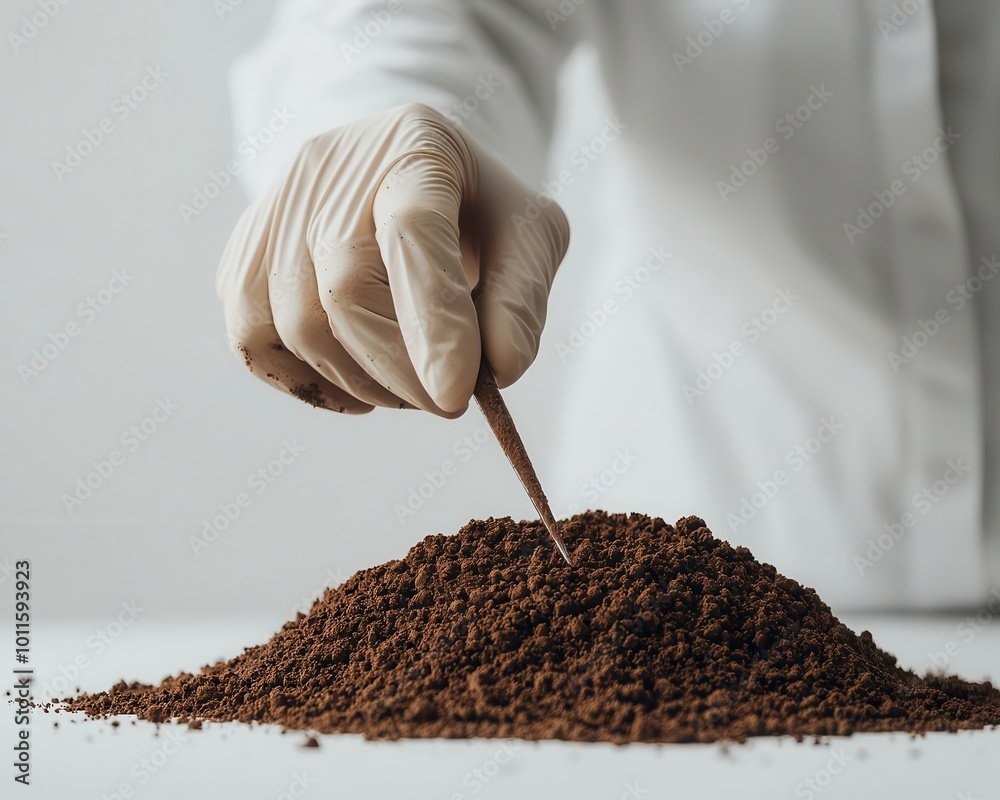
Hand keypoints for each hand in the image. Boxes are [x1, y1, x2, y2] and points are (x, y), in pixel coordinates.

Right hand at [216, 103, 568, 416]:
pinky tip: (353, 387)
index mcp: (416, 147)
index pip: (413, 233)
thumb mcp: (529, 234)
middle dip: (400, 370)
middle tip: (446, 402)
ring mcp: (277, 205)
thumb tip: (502, 367)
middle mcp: (332, 166)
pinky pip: (251, 336)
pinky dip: (304, 381)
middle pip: (343, 289)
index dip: (432, 321)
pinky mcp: (246, 249)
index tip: (455, 395)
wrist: (402, 175)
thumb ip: (521, 297)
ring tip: (407, 388)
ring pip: (296, 323)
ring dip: (359, 382)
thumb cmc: (474, 210)